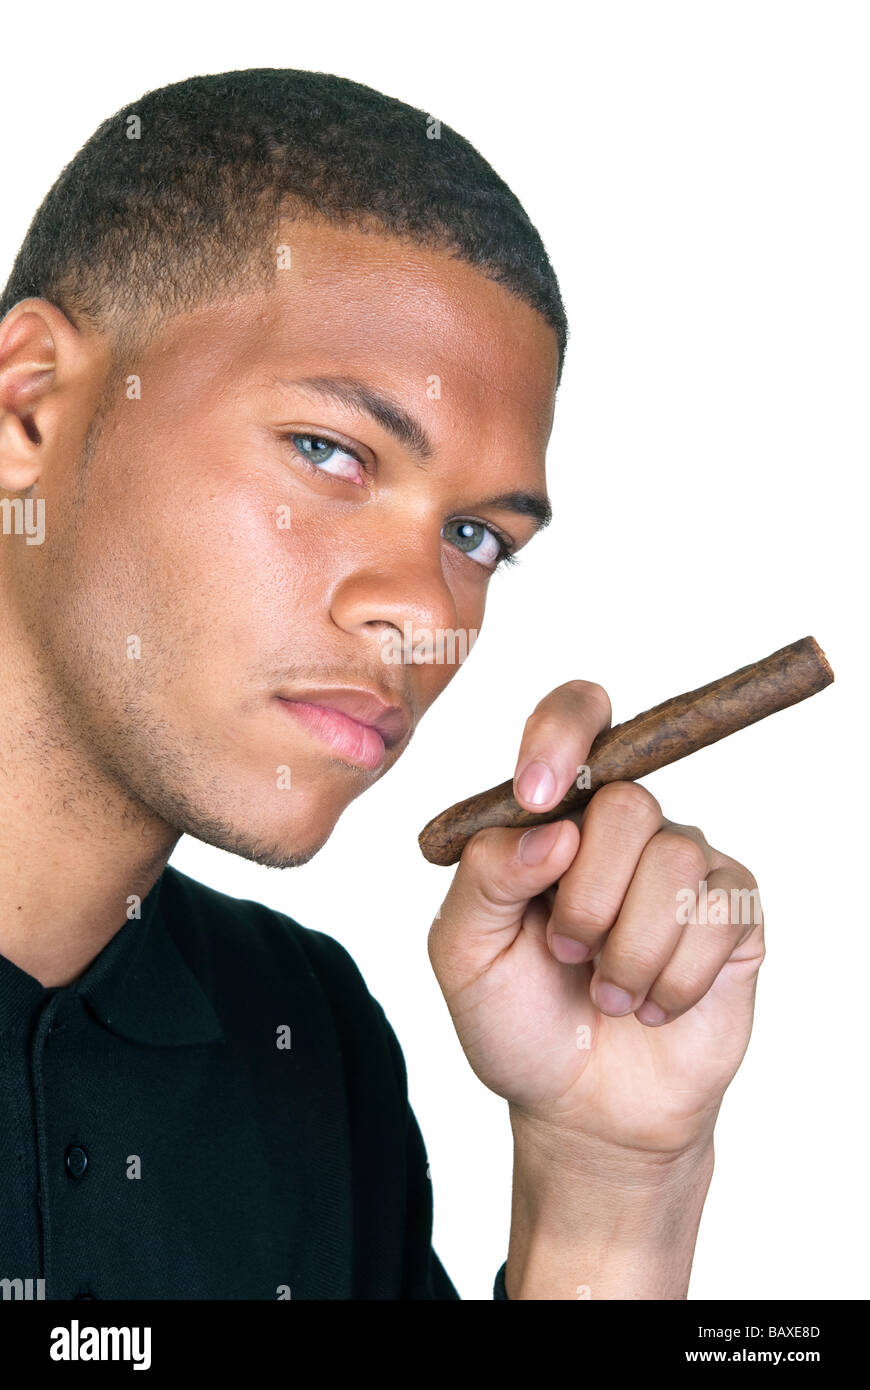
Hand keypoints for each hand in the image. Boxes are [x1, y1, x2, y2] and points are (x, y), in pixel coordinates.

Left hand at [427, 679, 764, 1161]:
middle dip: (588, 896)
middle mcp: (621, 829)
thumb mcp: (464, 953)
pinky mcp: (733, 913)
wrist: (581, 1109)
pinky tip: (655, 1005)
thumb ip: (484, 878)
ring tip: (609, 992)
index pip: (578, 716)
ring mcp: (683, 865)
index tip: (539, 794)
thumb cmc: (517, 1021)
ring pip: (676, 858)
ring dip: (630, 950)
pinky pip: (720, 913)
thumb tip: (551, 828)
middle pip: (628, 801)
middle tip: (565, 951)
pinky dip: (674, 978)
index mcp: (553, 817)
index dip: (563, 733)